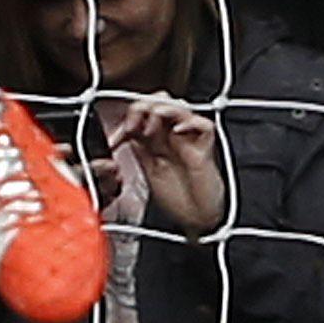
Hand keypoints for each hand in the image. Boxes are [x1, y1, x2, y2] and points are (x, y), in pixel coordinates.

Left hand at [96, 93, 228, 236]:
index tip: (118, 136)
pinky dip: (191, 122)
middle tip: (135, 125)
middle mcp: (172, 135)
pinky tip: (179, 131)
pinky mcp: (206, 148)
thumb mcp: (149, 172)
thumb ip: (140, 149)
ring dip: (162, 109)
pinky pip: (204, 124)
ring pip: (180, 106)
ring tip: (153, 123)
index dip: (129, 118)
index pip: (143, 113)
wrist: (198, 220)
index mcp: (156, 139)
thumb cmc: (176, 200)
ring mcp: (190, 139)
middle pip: (160, 102)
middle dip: (144, 107)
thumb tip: (125, 130)